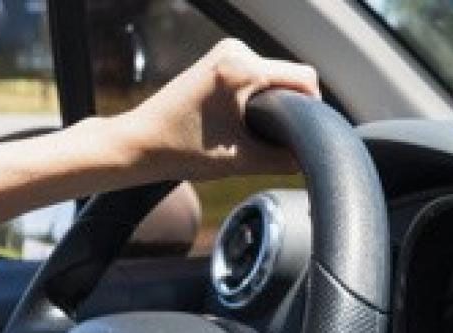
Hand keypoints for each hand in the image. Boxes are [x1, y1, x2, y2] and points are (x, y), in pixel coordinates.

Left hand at [120, 38, 319, 180]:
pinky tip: (246, 120)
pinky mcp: (218, 60)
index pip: (304, 78)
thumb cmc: (178, 150)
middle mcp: (235, 51)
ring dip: (274, 101)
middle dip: (291, 106)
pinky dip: (258, 96)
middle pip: (290, 75)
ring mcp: (225, 52)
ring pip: (273, 75)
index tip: (307, 133)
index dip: (313, 107)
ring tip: (258, 131)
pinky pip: (256, 74)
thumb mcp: (240, 161)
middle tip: (278, 139)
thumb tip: (309, 159)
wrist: (138, 143)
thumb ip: (281, 159)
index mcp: (241, 68)